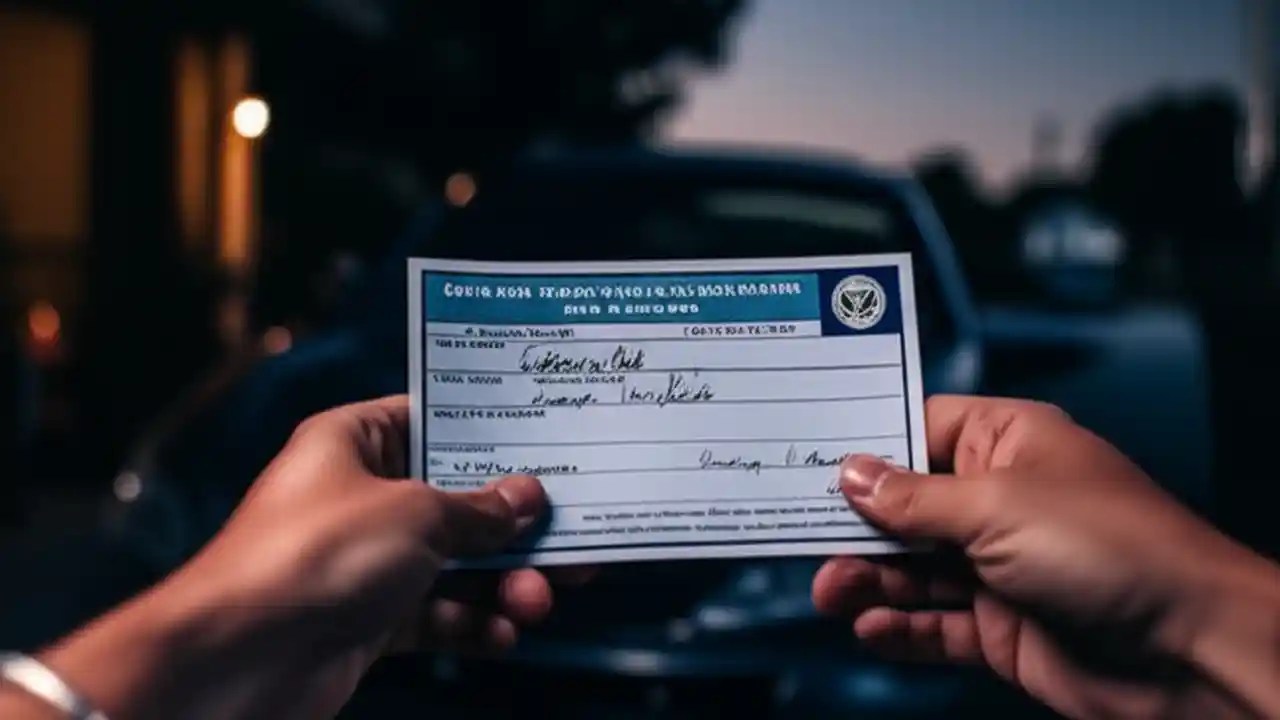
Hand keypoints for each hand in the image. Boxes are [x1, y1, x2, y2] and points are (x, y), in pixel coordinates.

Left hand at [26, 396, 585, 719]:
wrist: (238, 662)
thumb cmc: (309, 560)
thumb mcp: (414, 515)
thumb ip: (478, 507)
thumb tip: (524, 497)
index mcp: (352, 444)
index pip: (431, 421)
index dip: (489, 436)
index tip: (544, 449)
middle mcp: (357, 497)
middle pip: (455, 500)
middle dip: (512, 526)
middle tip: (567, 538)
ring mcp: (363, 562)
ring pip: (453, 563)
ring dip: (502, 582)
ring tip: (537, 598)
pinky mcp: (367, 619)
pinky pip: (436, 613)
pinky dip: (471, 623)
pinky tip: (500, 633)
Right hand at [812, 395, 1279, 719]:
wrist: (1189, 651)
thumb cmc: (1118, 550)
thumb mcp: (997, 506)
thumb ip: (914, 499)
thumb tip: (854, 475)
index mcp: (1010, 444)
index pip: (921, 430)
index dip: (868, 445)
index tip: (812, 459)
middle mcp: (1001, 501)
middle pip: (905, 506)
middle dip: (857, 524)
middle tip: (805, 534)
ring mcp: (1000, 567)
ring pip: (912, 569)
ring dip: (868, 578)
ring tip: (832, 589)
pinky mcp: (1001, 627)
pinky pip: (934, 624)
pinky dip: (900, 625)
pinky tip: (872, 624)